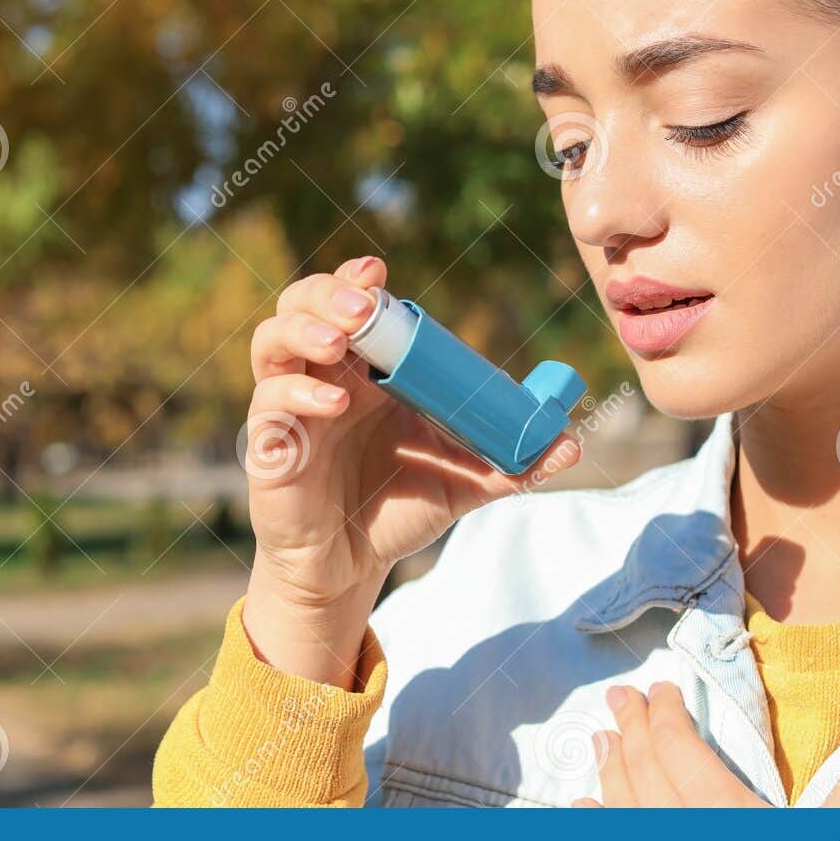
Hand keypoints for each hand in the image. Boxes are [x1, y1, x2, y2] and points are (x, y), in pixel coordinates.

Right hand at [241, 255, 581, 686]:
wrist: (353, 569)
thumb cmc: (399, 509)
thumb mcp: (464, 481)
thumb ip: (512, 461)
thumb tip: (572, 444)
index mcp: (366, 369)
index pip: (349, 303)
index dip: (356, 280)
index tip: (379, 271)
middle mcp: (322, 376)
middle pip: (302, 305)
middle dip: (328, 293)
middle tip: (364, 306)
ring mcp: (290, 408)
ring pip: (271, 341)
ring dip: (302, 329)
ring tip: (339, 340)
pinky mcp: (270, 448)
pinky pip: (268, 406)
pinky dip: (297, 395)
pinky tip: (335, 403)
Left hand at [574, 679, 839, 806]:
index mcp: (727, 818)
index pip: (678, 747)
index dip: (664, 713)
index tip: (662, 688)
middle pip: (642, 772)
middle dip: (630, 730)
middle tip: (620, 700)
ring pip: (621, 813)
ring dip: (608, 771)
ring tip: (600, 740)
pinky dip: (594, 826)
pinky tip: (582, 808)